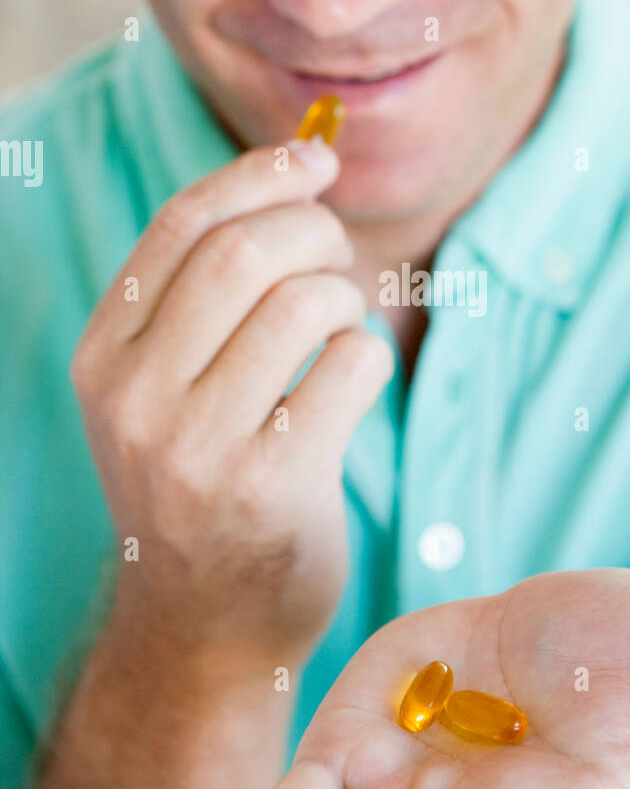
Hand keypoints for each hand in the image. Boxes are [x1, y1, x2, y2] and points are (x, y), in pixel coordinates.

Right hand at [71, 136, 392, 654]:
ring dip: (347, 298)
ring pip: (305, 303)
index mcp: (102, 360)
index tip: (316, 159)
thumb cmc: (204, 486)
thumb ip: (201, 298)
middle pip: (244, 254)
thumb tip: (297, 170)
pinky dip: (369, 356)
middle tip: (338, 255)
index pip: (180, 228)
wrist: (204, 629)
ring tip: (341, 330)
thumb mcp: (162, 393)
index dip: (258, 176)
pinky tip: (350, 386)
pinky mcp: (273, 487)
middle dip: (314, 231)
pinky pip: (350, 366)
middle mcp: (135, 400)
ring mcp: (199, 449)